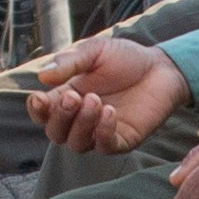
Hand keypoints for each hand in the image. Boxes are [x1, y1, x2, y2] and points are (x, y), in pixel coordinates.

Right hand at [20, 34, 188, 155]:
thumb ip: (69, 62)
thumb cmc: (125, 58)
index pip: (42, 113)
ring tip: (95, 100)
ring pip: (77, 144)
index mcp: (67, 97)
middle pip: (56, 133)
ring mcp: (100, 132)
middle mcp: (80, 119)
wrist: (161, 66)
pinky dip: (103, 132)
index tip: (39, 98)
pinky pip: (105, 147)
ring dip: (81, 124)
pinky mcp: (122, 140)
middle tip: (74, 96)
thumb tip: (42, 76)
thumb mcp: (94, 51)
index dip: (37, 110)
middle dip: (60, 117)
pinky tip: (110, 112)